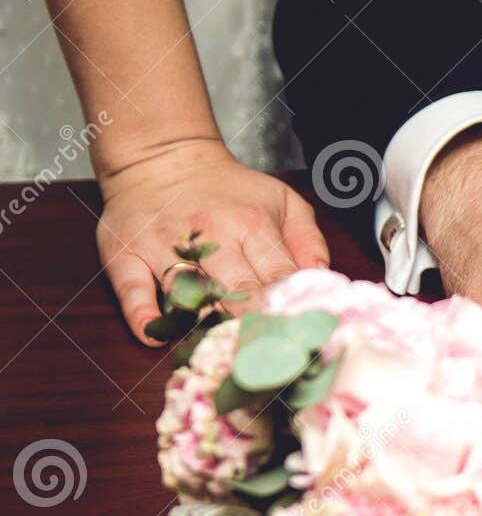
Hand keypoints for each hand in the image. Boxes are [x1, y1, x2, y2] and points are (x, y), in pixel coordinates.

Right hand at [97, 140, 329, 344]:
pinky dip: (142, 313)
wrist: (163, 157)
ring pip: (187, 294)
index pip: (276, 279)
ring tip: (222, 353)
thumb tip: (322, 281)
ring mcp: (164, 245)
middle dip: (254, 325)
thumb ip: (308, 240)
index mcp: (252, 225)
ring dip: (205, 326)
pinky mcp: (126, 253)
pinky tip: (156, 335)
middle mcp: (210, 236)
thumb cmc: (229, 189)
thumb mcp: (281, 200)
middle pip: (236, 292)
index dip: (289, 311)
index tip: (300, 339)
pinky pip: (132, 288)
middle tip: (267, 357)